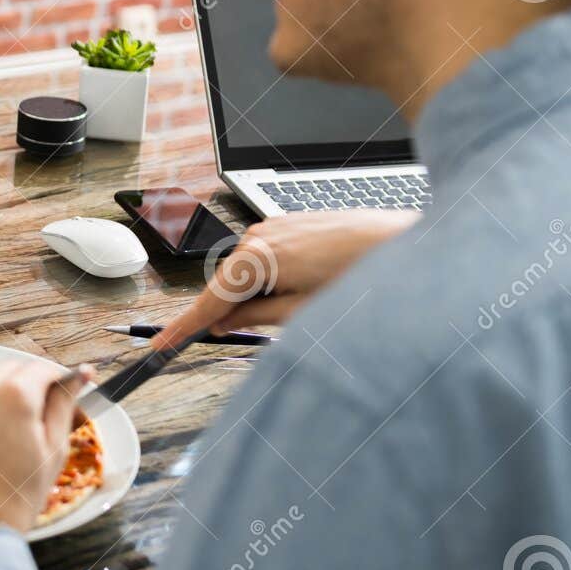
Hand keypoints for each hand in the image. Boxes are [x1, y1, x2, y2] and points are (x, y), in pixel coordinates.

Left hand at [0, 361, 93, 542]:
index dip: (59, 379)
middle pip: (10, 371)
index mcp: (14, 393)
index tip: (67, 390)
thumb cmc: (11, 500)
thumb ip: (63, 406)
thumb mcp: (52, 453)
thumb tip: (76, 379)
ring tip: (2, 443)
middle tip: (37, 419)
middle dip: (27, 387)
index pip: (42, 368)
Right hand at [153, 208, 419, 349]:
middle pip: (226, 286)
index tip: (161, 346)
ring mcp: (275, 225)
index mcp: (256, 258)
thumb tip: (224, 324)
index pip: (208, 302)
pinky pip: (268, 257)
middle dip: (234, 312)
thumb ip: (254, 319)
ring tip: (309, 304)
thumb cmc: (363, 277)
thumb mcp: (303, 312)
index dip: (183, 328)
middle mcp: (258, 235)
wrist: (410, 242)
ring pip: (249, 272)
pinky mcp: (292, 223)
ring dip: (262, 295)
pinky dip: (275, 278)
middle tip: (264, 333)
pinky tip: (309, 287)